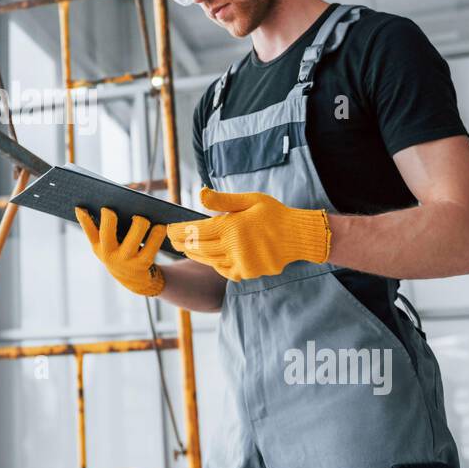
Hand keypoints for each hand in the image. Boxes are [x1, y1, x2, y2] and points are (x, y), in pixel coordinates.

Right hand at [74, 207, 166, 296]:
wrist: (135, 281)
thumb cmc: (120, 254)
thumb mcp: (107, 246)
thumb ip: (102, 229)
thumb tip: (108, 206)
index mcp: (98, 247)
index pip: (89, 230)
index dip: (84, 218)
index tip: (81, 206)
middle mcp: (109, 254)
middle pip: (107, 232)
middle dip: (110, 217)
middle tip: (115, 207)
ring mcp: (125, 259)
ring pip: (135, 234)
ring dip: (141, 222)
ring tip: (144, 216)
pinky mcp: (142, 263)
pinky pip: (153, 243)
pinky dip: (158, 232)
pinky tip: (161, 224)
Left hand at [166, 188, 329, 281]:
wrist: (299, 236)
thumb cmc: (274, 214)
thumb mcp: (250, 200)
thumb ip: (223, 201)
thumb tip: (199, 194)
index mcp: (232, 226)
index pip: (196, 230)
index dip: (179, 231)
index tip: (168, 229)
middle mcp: (234, 247)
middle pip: (198, 248)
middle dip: (182, 243)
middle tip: (172, 240)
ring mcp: (241, 262)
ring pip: (209, 261)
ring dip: (196, 254)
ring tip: (186, 248)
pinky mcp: (248, 273)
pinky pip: (224, 271)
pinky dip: (215, 265)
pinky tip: (210, 258)